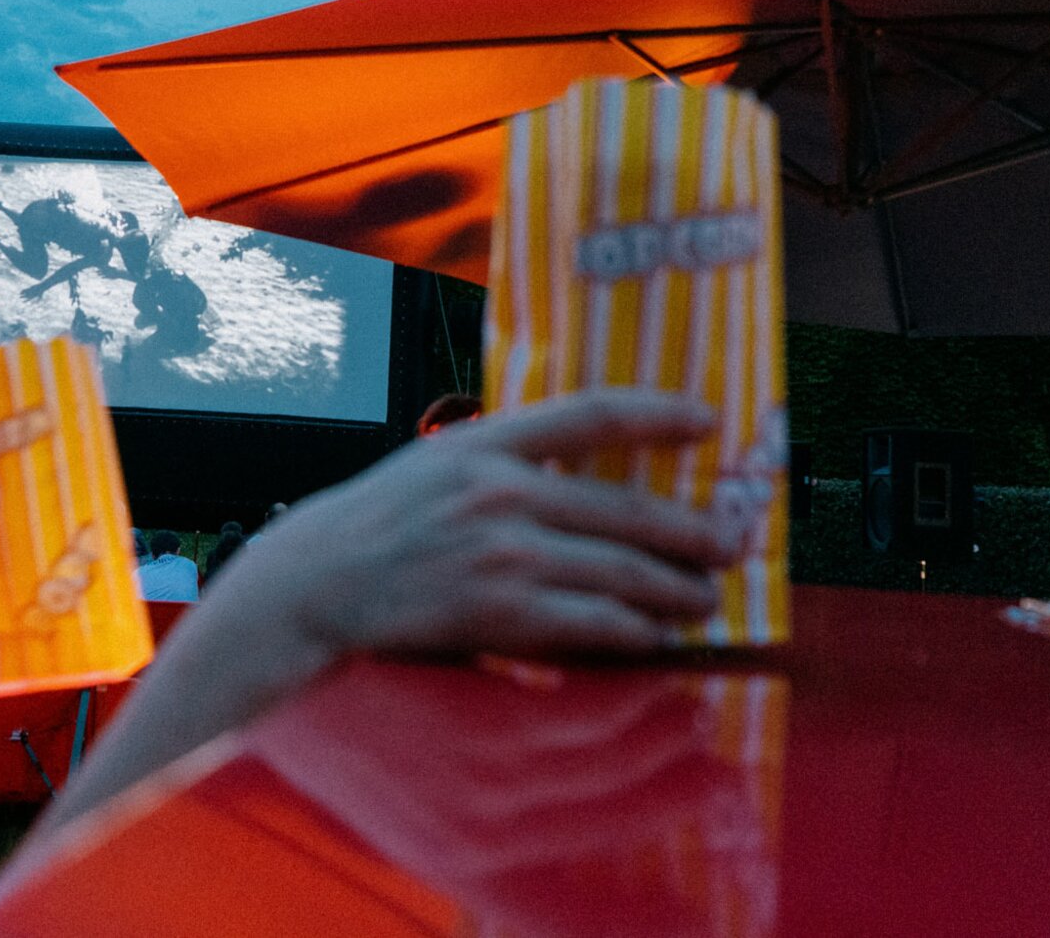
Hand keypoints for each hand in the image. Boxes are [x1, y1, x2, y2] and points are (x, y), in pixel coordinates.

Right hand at [211, 389, 742, 666]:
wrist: (317, 584)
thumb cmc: (379, 523)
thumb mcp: (437, 464)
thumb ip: (505, 459)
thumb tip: (584, 469)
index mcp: (486, 442)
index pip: (592, 414)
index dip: (659, 413)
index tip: (708, 421)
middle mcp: (500, 491)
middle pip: (626, 507)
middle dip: (692, 531)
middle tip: (732, 543)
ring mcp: (501, 553)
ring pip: (619, 570)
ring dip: (674, 589)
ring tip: (704, 599)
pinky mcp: (497, 611)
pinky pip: (589, 622)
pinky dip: (631, 632)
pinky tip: (652, 637)